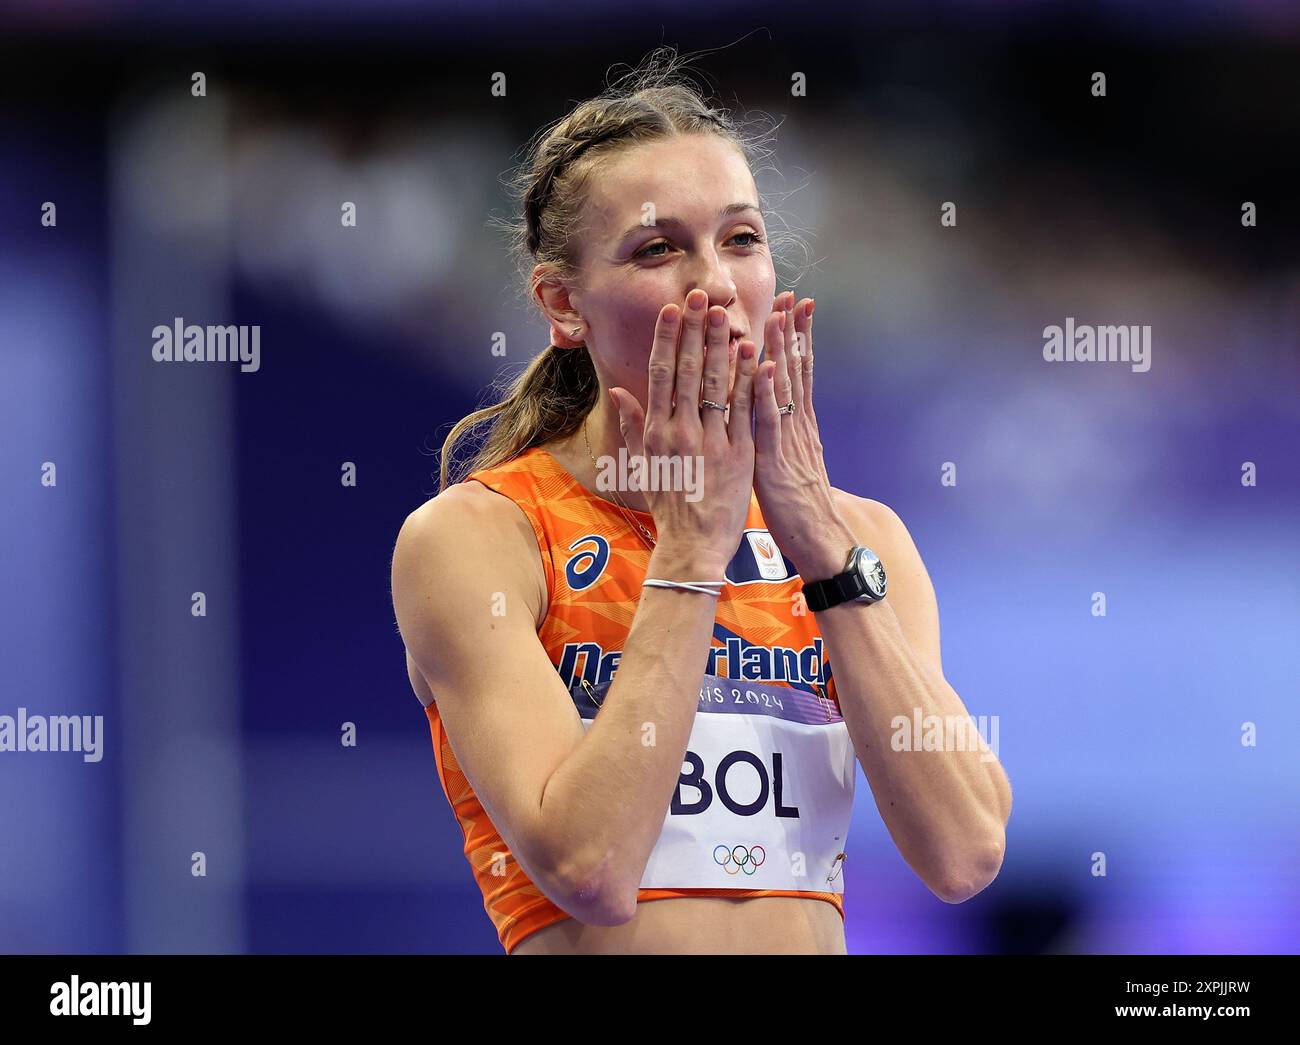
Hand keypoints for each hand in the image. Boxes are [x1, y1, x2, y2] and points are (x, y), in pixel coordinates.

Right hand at [609, 289, 759, 571]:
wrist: (692, 547)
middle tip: (700, 295)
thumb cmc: (668, 509)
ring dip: (720, 344)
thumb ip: (632, 427)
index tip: (672, 310)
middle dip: (694, 329)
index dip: (666, 338)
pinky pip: (745, 410)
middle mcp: (681, 431)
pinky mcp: (739, 455)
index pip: (660, 374)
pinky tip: (753, 352)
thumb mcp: (642, 468)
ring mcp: (711, 442)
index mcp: (656, 432)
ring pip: (716, 383)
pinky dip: (749, 379)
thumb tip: (621, 392)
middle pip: (687, 369)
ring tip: (724, 312)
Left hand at [752, 292, 855, 577]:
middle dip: (794, 332)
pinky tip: (764, 367)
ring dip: (783, 350)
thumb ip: (780, 438)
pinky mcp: (777, 459)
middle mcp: (798, 427)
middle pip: (796, 370)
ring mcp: (790, 440)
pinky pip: (771, 421)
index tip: (795, 307)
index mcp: (797, 427)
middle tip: (794, 296)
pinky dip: (767, 393)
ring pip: (785, 387)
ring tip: (782, 315)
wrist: (818, 540)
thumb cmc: (797, 508)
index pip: (797, 374)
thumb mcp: (787, 465)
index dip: (797, 340)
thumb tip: (774, 420)